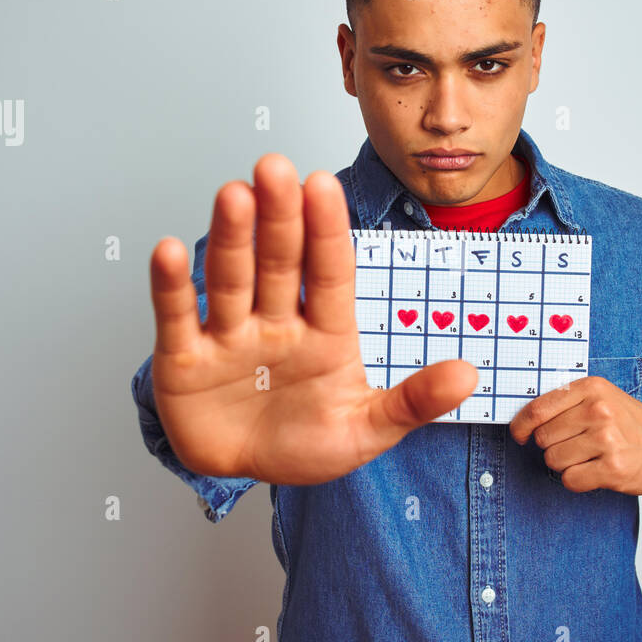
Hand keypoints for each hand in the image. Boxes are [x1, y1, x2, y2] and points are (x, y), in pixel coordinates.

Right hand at [147, 153, 478, 485]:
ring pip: (231, 279)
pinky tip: (171, 250)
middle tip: (277, 167)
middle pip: (279, 262)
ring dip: (232, 238)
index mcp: (325, 332)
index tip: (323, 186)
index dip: (326, 230)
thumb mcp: (366, 430)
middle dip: (278, 217)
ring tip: (234, 194)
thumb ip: (413, 402)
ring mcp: (227, 337)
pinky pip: (175, 318)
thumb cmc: (305, 444)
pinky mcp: (183, 361)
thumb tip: (470, 375)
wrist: (244, 474)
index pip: (329, 273)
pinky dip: (171, 287)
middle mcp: (275, 322)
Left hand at [509, 376, 641, 495]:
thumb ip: (567, 402)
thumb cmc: (630, 425)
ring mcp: (607, 439)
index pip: (537, 409)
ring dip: (566, 464)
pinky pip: (570, 480)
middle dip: (553, 446)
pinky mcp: (613, 468)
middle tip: (577, 446)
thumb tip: (524, 419)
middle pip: (544, 437)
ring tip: (590, 457)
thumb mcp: (602, 398)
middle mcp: (599, 410)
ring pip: (553, 460)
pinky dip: (577, 480)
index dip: (521, 426)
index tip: (520, 434)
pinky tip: (595, 471)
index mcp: (592, 388)